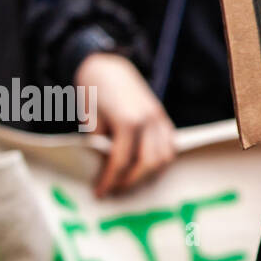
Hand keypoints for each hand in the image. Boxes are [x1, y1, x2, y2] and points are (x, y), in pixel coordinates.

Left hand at [75, 53, 175, 196]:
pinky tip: (146, 169)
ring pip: (164, 157)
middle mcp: (149, 120)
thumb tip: (105, 167)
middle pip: (148, 163)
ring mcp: (160, 118)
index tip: (100, 193)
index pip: (122, 161)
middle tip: (114, 191)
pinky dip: (161, 161)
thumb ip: (100, 143)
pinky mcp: (163, 117)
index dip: (110, 180)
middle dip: (131, 182)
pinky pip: (170, 146)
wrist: (108, 67)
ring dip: (149, 174)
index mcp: (128, 120)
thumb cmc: (93, 92)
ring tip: (130, 182)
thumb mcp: (90, 120)